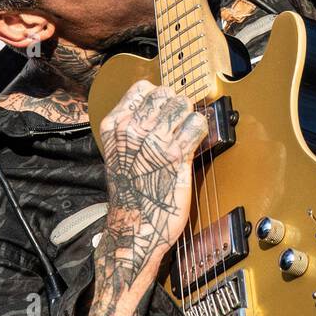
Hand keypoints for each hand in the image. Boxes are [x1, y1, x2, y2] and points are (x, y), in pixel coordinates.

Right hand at [98, 78, 207, 266]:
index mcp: (115, 126)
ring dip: (189, 116)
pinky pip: (196, 124)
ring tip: (186, 133)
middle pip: (166, 93)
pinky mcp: (176, 156)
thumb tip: (160, 106)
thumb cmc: (131, 192)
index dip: (159, 97)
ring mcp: (154, 142)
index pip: (143, 88)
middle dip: (176, 105)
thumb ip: (133, 128)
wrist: (134, 227)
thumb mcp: (119, 152)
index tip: (164, 111)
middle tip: (178, 125)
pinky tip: (195, 142)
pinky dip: (201, 129)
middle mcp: (132, 130)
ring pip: (182, 104)